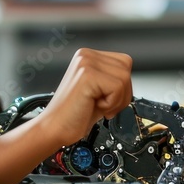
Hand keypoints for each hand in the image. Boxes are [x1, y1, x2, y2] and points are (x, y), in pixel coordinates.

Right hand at [0, 47, 132, 183]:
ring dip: (116, 99)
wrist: (54, 128)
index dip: (121, 85)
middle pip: (126, 68)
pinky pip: (117, 88)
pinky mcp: (87, 75)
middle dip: (122, 92)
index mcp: (88, 56)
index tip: (105, 97)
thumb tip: (129, 77)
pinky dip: (111, 103)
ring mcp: (86, 63)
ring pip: (124, 78)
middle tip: (102, 104)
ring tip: (97, 105)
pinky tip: (93, 106)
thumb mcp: (98, 90)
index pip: (124, 62)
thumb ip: (112, 78)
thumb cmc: (75, 114)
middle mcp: (86, 55)